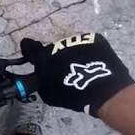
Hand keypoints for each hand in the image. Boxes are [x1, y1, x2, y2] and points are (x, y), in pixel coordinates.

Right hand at [20, 33, 134, 116]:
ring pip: (71, 46)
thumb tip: (41, 76)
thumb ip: (42, 82)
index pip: (29, 47)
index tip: (31, 52)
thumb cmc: (74, 95)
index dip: (28, 50)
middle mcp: (59, 43)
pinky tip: (93, 64)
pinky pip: (87, 45)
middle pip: (53, 49)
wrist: (105, 90)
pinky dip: (88, 53)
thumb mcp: (50, 95)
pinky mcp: (94, 38)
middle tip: (65, 71)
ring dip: (73, 54)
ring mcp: (78, 39)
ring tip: (83, 69)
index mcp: (45, 57)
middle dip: (57, 58)